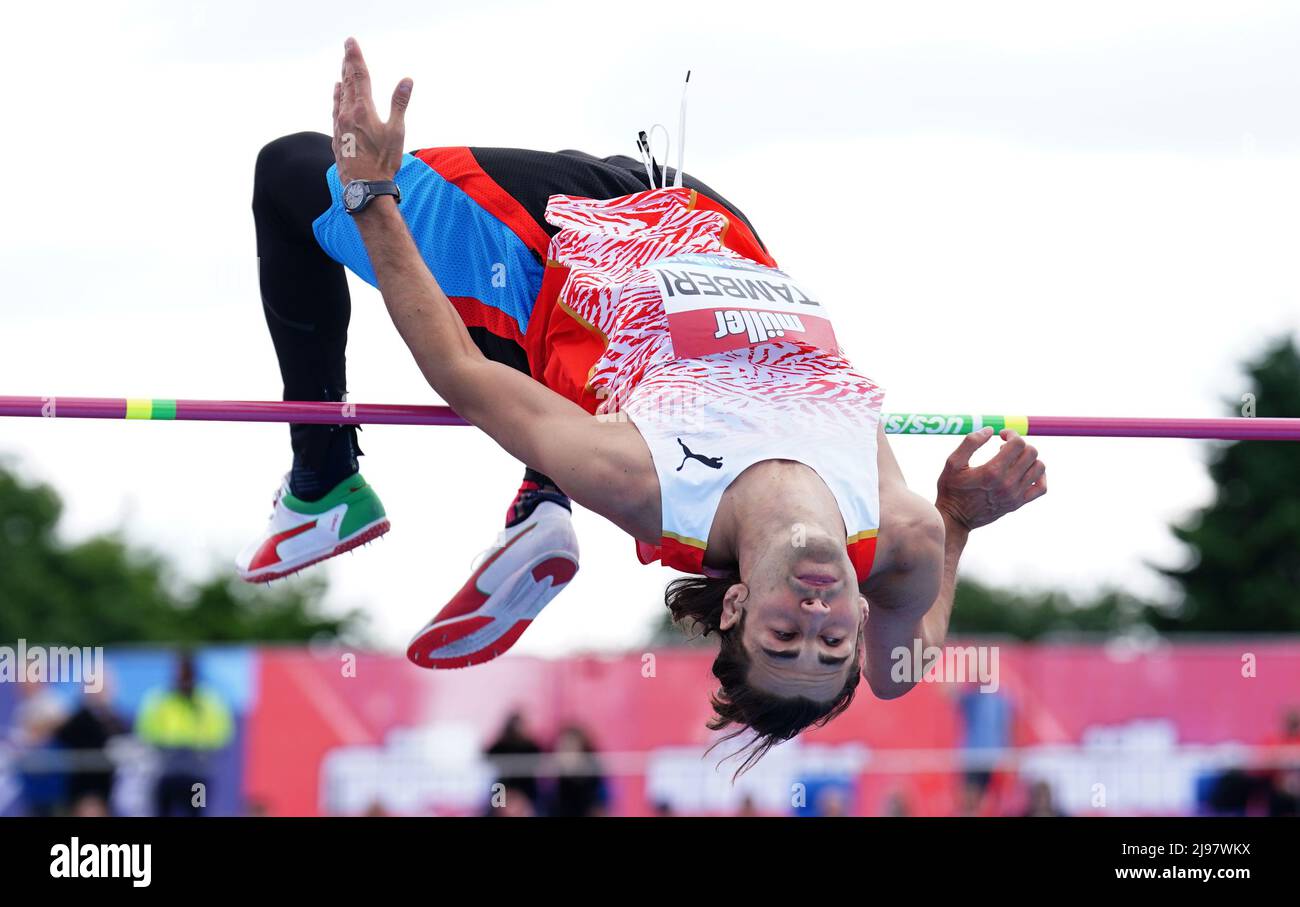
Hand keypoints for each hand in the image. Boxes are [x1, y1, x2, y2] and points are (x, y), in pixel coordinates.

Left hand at [332, 37, 411, 183]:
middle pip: (347, 82)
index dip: (355, 57)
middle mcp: (347, 113)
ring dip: (342, 81)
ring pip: (340, 96)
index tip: (351, 43)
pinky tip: (336, 95)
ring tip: (342, 70)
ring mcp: (340, 125)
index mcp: (362, 109)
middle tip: (347, 48)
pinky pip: (335, 110)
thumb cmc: (383, 161)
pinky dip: (336, 98)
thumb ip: (399, 103)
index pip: (358, 76)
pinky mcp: (338, 137)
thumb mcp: (396, 131)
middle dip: (348, 64)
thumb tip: (407, 80)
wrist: (364, 186)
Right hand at [935, 427, 1046, 530]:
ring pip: (1039, 468)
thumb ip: (970, 442)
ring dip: (1030, 458)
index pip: (1018, 444)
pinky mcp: (1018, 504)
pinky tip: (1026, 472)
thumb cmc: (951, 490)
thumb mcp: (952, 463)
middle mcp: (1007, 484)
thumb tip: (991, 430)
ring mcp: (1015, 495)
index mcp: (992, 472)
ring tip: (1014, 459)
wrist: (955, 520)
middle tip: (1006, 447)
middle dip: (1020, 444)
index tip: (1001, 435)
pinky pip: (1041, 488)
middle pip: (1031, 453)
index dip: (1012, 434)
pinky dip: (1040, 476)